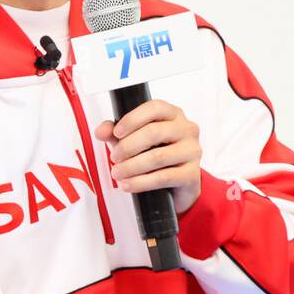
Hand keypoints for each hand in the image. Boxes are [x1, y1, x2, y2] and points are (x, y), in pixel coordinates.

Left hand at [94, 99, 201, 213]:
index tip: (116, 132)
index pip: (155, 108)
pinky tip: (127, 185)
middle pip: (154, 132)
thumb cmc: (154, 154)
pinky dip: (141, 182)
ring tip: (117, 173)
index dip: (133, 119)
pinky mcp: (192, 174)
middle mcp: (187, 129)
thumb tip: (100, 131)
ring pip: (158, 157)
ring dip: (132, 166)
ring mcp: (192, 151)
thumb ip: (115, 133)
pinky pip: (164, 177)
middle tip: (114, 158)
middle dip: (128, 146)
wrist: (175, 185)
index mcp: (173, 114)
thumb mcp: (132, 140)